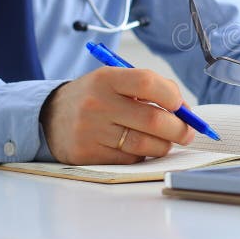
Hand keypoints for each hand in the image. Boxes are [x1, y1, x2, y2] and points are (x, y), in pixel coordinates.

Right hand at [40, 67, 194, 164]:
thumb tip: (186, 113)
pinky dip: (143, 155)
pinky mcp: (88, 155)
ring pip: (145, 144)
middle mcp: (97, 104)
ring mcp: (91, 131)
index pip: (147, 83)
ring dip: (164, 145)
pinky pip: (130, 159)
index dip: (172, 96)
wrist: (50, 117)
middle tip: (188, 133)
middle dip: (179, 129)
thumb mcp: (116, 81)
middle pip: (153, 120)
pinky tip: (140, 148)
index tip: (181, 107)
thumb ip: (151, 90)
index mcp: (107, 79)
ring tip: (166, 141)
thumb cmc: (97, 97)